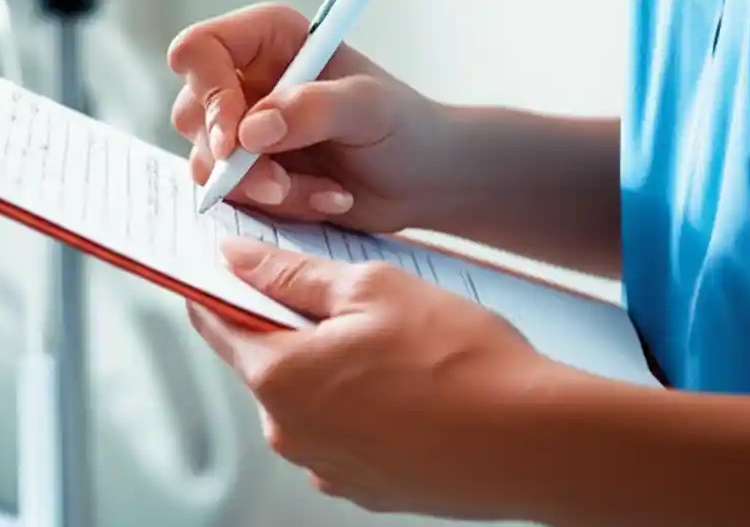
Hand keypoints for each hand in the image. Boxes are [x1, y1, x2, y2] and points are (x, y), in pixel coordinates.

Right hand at [167, 3, 448, 232]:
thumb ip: (312, 109)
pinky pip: (232, 197)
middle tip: (280, 182)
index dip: (207, 94)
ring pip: (207, 164)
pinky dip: (276, 208)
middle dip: (235, 160)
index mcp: (267, 40)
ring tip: (326, 190)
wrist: (421, 179)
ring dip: (265, 188)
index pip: (198, 51)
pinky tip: (323, 198)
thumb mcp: (368, 108)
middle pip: (191, 114)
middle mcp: (244, 79)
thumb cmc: (404, 127)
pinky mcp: (247, 173)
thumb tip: (251, 130)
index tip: (234, 139)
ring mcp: (240, 129)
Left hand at [189, 237, 563, 518]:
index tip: (226, 265)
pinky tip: (409, 385)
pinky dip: (361, 405)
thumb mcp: (371, 289)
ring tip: (393, 344)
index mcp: (279, 377)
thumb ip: (291, 274)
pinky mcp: (366, 489)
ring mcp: (328, 468)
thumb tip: (236, 259)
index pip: (215, 323)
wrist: (535, 441)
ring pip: (307, 398)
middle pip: (264, 361)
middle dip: (291, 325)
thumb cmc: (459, 359)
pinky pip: (343, 433)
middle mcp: (290, 433)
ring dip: (331, 367)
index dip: (216, 287)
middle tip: (345, 296)